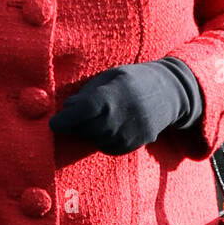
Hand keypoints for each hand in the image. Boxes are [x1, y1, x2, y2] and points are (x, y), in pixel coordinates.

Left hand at [48, 58, 201, 155]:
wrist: (170, 93)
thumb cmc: (133, 80)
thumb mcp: (110, 76)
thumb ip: (88, 92)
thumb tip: (66, 109)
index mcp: (112, 96)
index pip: (82, 112)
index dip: (64, 120)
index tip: (54, 122)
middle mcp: (120, 117)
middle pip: (85, 129)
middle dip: (75, 125)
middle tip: (74, 115)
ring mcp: (129, 133)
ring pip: (95, 140)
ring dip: (88, 131)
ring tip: (97, 117)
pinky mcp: (134, 144)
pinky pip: (108, 147)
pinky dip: (101, 139)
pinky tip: (107, 126)